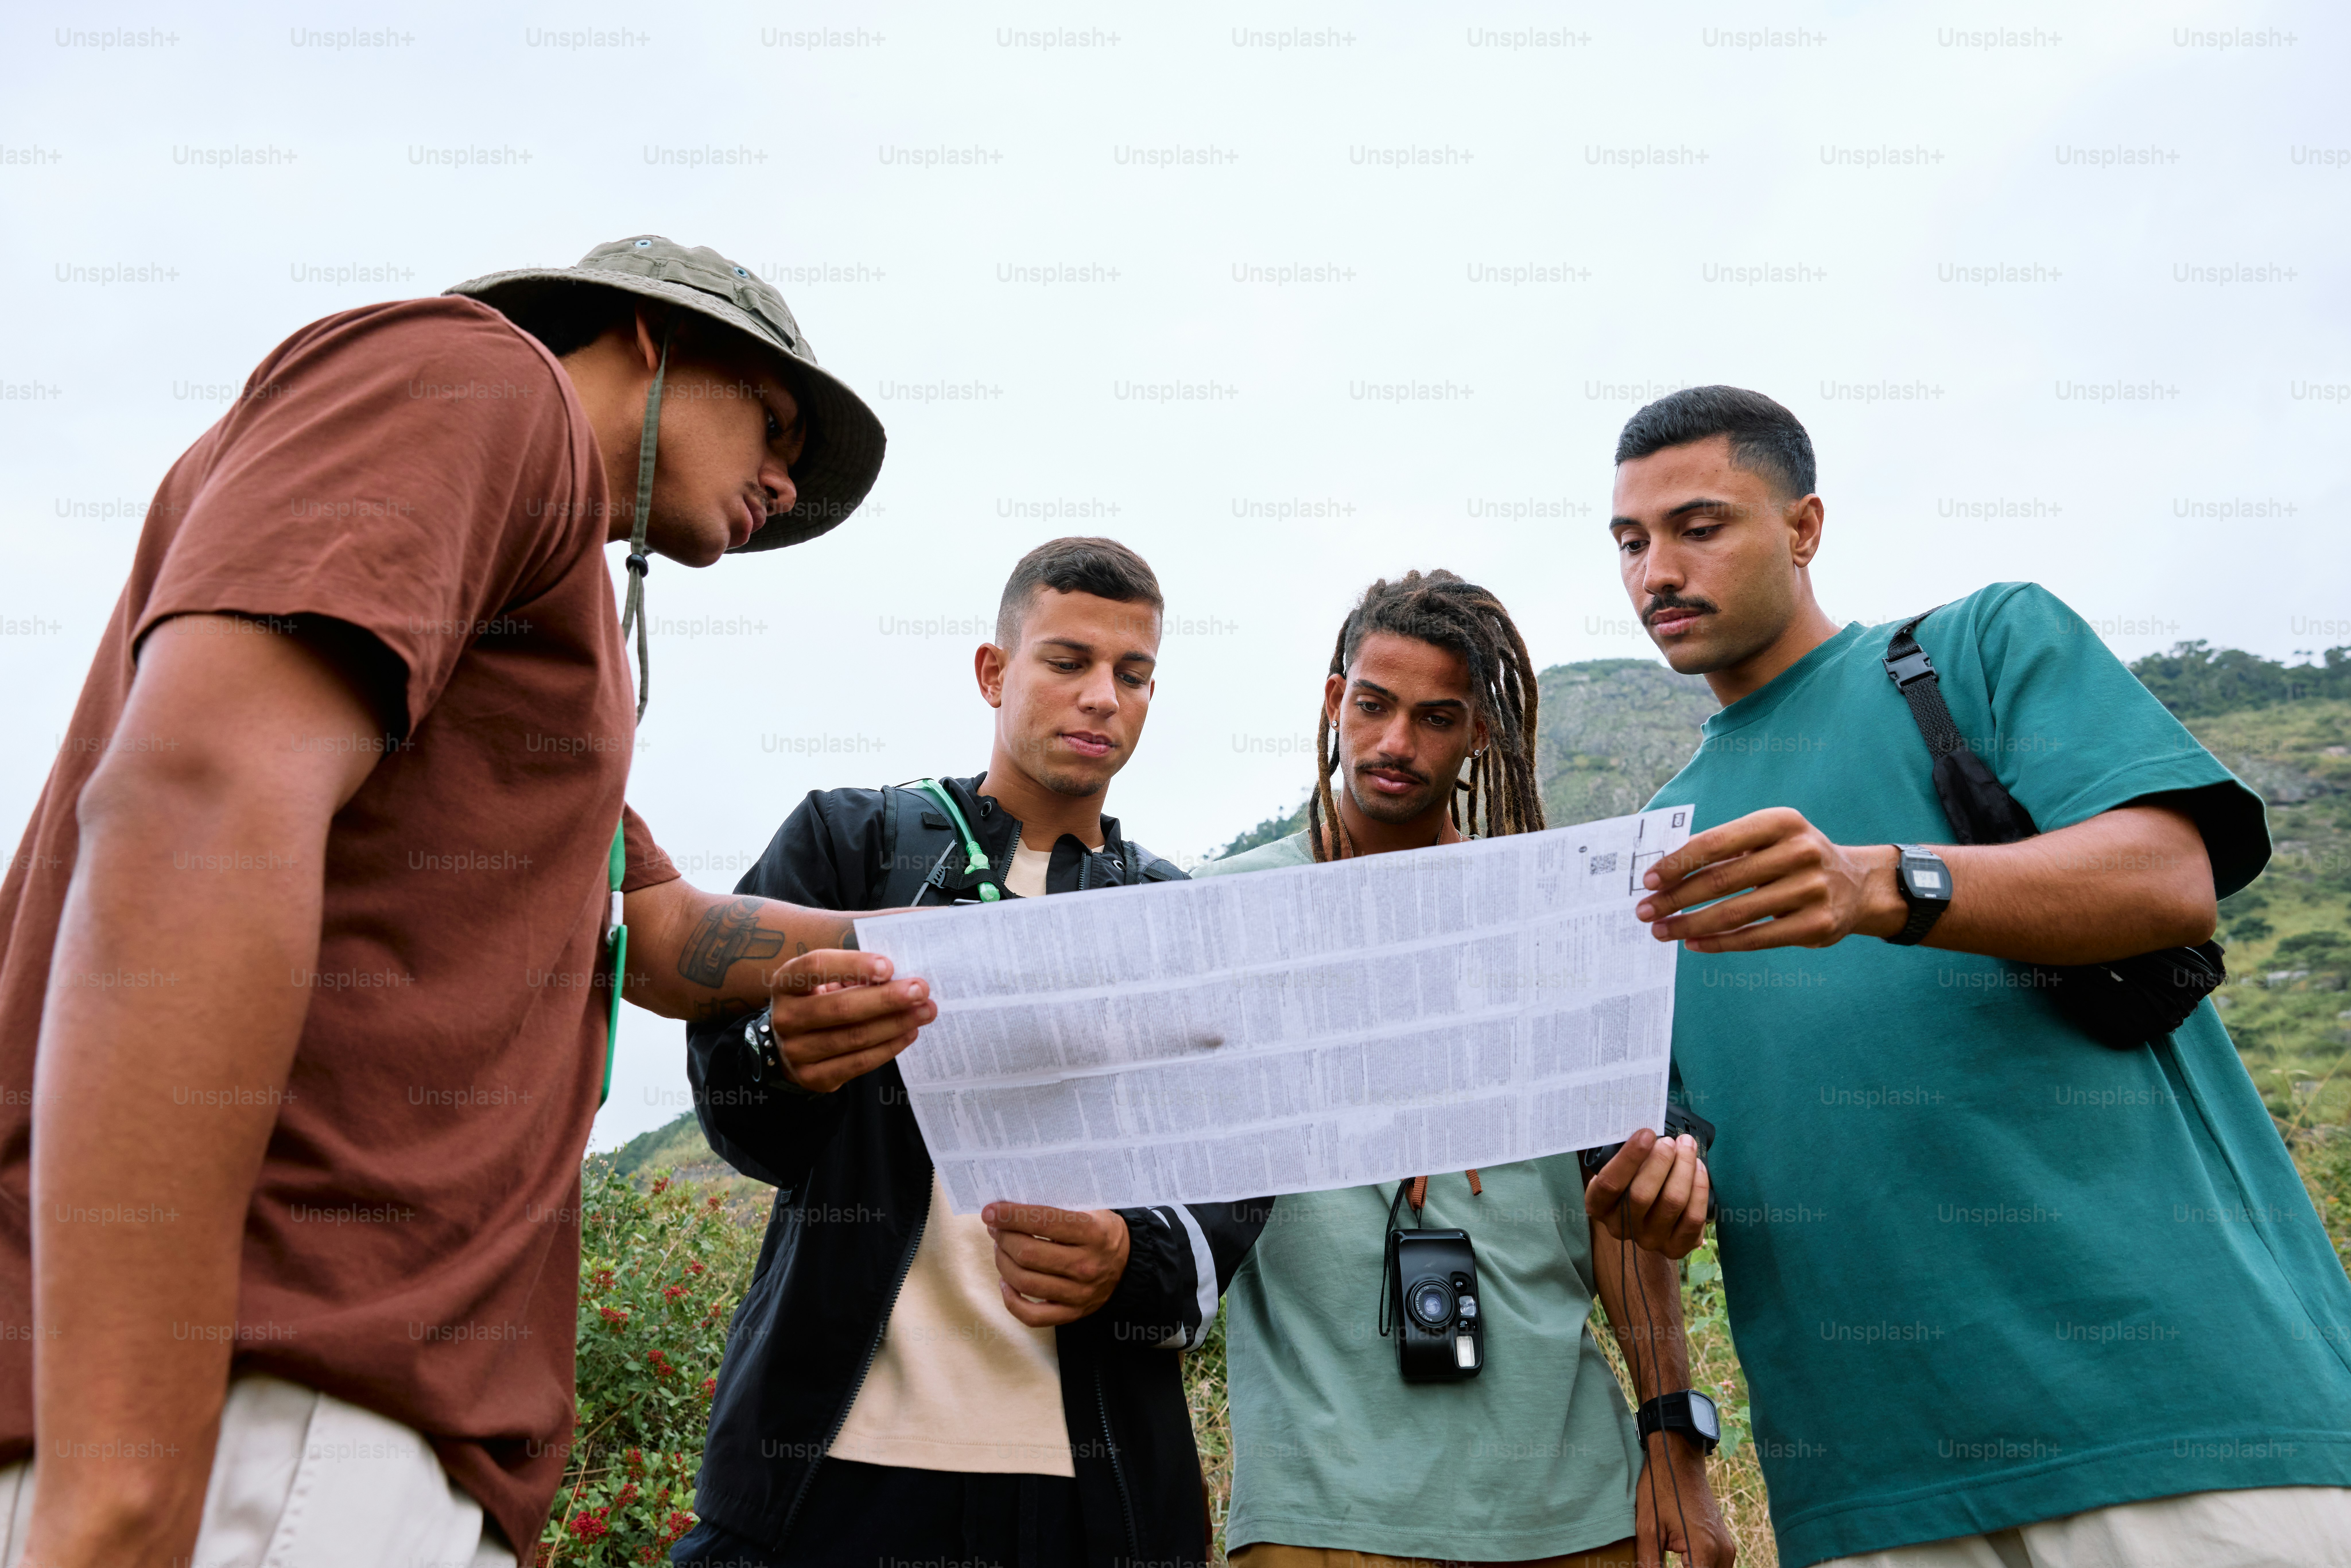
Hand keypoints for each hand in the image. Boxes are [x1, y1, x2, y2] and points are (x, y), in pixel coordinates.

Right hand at [767, 950, 935, 1092]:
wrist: (795, 1042)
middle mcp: (784, 1017)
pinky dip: (888, 1048)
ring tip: (925, 1011)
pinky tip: (909, 1033)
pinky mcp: (812, 1077)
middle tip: (920, 990)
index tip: (889, 966)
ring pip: (854, 1037)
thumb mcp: (825, 980)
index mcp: (785, 982)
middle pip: (840, 1007)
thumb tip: (900, 974)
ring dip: (895, 1023)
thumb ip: (853, 973)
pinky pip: (858, 1063)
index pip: (816, 967)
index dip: (853, 965)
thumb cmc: (820, 1000)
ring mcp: (795, 1051)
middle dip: (887, 999)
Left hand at [981, 1203, 1131, 1326]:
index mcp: (1093, 1233)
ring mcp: (1079, 1294)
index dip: (1011, 1216)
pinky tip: (1006, 1282)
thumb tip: (1011, 1204)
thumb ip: (1057, 1206)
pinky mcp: (1072, 1313)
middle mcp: (1086, 1265)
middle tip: (995, 1227)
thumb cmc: (1101, 1231)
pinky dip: (1011, 1300)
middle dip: (1003, 1237)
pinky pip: (1032, 1315)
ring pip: (1025, 1282)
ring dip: (1003, 1262)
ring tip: (1000, 1248)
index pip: (1044, 1222)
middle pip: (1028, 1254)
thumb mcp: (1090, 1209)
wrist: (1129, 1263)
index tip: (990, 1211)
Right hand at [1584, 1127, 1710, 1258]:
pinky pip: (1693, 1217)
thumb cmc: (1630, 1181)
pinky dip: (1700, 1188)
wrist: (1644, 1217)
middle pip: (1642, 1194)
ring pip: (1672, 1203)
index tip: (1647, 1133)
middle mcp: (1620, 1227)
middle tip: (1672, 1141)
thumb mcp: (1618, 1168)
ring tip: (1687, 1147)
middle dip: (1662, 1161)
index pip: (1610, 1184)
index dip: (1629, 1157)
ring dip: (1684, 1169)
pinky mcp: (1675, 1247)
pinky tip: (1699, 1168)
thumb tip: (1647, 1130)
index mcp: (1598, 1205)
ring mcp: (1649, 1240)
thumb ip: (1626, 1154)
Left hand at [1635, 807, 1901, 952]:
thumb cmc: (1793, 858)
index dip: (1677, 863)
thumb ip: (1725, 849)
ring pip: (1734, 913)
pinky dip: (1718, 942)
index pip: (1715, 842)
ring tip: (1660, 930)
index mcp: (1781, 822)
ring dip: (1689, 925)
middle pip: (1720, 880)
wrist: (1856, 884)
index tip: (1647, 881)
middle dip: (1674, 898)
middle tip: (1644, 910)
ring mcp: (1811, 889)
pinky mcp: (1816, 925)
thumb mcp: (1768, 838)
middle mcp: (1800, 851)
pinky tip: (1692, 943)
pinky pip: (1755, 938)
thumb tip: (1664, 874)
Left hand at [1636, 1433, 1736, 1567]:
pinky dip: (1699, 1567)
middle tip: (1662, 1561)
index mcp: (1704, 1549)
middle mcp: (1722, 1551)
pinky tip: (1681, 1562)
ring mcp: (1726, 1547)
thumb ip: (1649, 1562)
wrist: (1679, 1460)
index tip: (1660, 1565)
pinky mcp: (1724, 1542)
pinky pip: (1715, 1566)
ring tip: (1668, 1560)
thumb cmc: (1660, 1488)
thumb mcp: (1648, 1528)